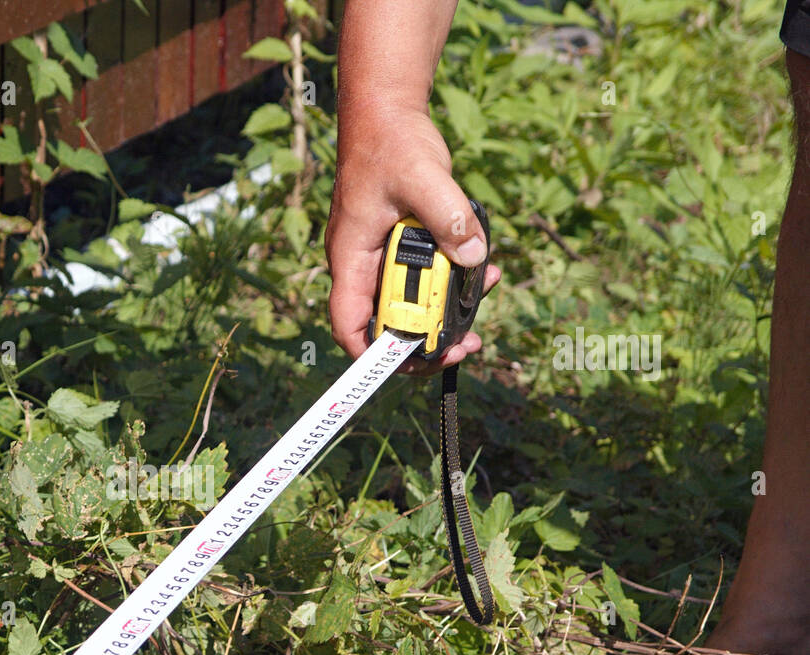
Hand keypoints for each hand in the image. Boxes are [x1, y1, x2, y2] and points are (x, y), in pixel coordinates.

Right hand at [325, 106, 500, 375]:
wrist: (387, 112)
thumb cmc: (390, 142)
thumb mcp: (422, 176)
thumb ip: (448, 218)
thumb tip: (475, 257)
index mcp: (352, 260)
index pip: (351, 325)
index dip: (375, 355)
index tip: (414, 361)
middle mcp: (365, 265)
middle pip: (388, 322)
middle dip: (426, 338)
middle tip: (465, 344)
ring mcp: (384, 256)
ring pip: (412, 299)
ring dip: (446, 306)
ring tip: (483, 292)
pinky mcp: (405, 243)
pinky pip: (428, 273)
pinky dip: (453, 275)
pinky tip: (482, 267)